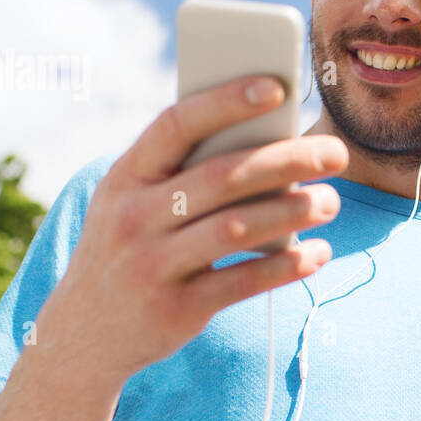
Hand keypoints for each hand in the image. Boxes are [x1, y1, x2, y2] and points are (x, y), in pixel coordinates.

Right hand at [41, 75, 349, 383]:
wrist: (84, 334)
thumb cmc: (132, 248)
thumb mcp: (136, 203)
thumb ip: (186, 173)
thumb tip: (274, 140)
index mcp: (125, 176)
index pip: (178, 124)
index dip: (228, 102)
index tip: (279, 87)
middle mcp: (133, 217)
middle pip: (222, 177)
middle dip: (287, 160)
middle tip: (335, 154)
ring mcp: (152, 265)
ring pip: (236, 229)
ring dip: (292, 212)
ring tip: (330, 201)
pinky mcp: (175, 309)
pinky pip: (242, 282)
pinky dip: (286, 266)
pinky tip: (318, 254)